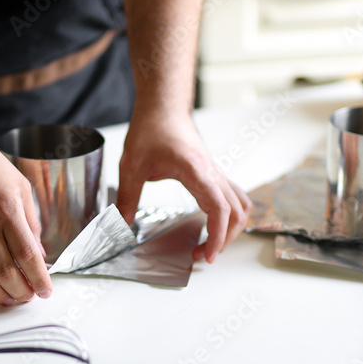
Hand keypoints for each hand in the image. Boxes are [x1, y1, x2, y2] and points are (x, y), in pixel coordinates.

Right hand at [0, 136, 51, 305]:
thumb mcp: (19, 185)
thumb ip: (31, 219)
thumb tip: (38, 252)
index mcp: (7, 209)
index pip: (27, 254)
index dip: (39, 278)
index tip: (45, 290)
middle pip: (5, 270)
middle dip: (20, 291)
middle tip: (26, 297)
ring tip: (6, 300)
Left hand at [116, 112, 251, 262]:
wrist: (164, 107)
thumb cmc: (152, 129)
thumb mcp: (131, 164)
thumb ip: (128, 197)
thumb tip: (121, 225)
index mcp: (196, 171)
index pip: (220, 208)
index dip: (218, 236)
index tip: (207, 256)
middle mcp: (212, 173)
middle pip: (237, 213)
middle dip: (224, 240)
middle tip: (200, 255)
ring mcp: (216, 173)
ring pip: (241, 205)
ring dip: (232, 228)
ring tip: (209, 243)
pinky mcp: (213, 174)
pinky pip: (234, 198)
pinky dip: (230, 216)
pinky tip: (211, 224)